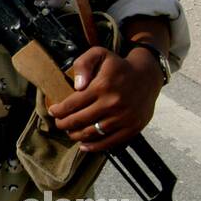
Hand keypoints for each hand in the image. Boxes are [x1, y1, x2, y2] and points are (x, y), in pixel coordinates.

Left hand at [46, 46, 163, 151]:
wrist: (147, 76)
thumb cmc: (118, 66)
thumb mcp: (99, 54)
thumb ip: (83, 64)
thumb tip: (77, 86)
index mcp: (102, 86)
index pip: (72, 103)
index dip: (59, 110)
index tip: (53, 111)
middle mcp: (112, 103)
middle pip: (79, 120)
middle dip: (64, 124)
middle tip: (58, 123)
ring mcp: (123, 117)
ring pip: (92, 133)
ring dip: (76, 135)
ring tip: (69, 132)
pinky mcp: (132, 128)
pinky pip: (109, 142)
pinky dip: (94, 147)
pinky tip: (83, 146)